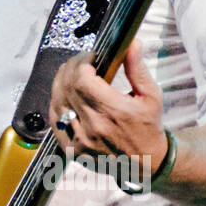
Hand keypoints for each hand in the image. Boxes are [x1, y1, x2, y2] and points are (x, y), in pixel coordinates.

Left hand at [49, 38, 167, 171]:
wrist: (145, 162)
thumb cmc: (148, 126)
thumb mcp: (151, 96)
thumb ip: (137, 69)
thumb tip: (131, 43)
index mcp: (114, 112)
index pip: (82, 80)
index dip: (81, 63)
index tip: (90, 56)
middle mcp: (93, 127)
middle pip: (67, 88)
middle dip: (71, 68)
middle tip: (81, 61)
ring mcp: (80, 141)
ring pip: (57, 102)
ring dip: (61, 83)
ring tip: (72, 75)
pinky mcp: (72, 149)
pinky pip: (55, 121)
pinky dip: (57, 104)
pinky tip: (65, 95)